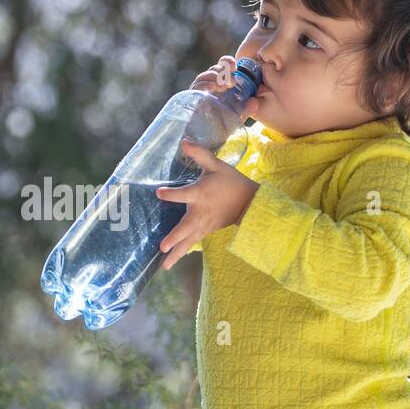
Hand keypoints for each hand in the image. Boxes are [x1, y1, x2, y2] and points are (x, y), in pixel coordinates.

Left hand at [155, 139, 258, 270]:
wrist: (250, 202)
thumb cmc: (230, 181)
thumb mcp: (217, 165)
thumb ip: (200, 154)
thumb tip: (184, 141)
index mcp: (201, 194)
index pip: (185, 194)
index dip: (172, 194)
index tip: (159, 193)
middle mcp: (201, 212)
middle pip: (186, 227)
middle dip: (175, 237)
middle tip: (163, 247)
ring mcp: (203, 225)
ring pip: (188, 240)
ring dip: (176, 253)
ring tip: (164, 266)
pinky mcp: (205, 231)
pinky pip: (191, 243)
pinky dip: (181, 253)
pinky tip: (170, 262)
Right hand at [190, 54, 259, 121]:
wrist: (207, 141)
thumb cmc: (222, 127)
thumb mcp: (237, 117)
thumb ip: (246, 109)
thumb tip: (255, 102)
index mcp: (221, 85)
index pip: (222, 67)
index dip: (227, 62)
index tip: (235, 66)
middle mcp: (209, 86)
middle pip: (213, 70)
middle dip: (221, 70)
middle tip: (231, 81)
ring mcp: (199, 93)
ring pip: (203, 77)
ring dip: (213, 77)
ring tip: (221, 85)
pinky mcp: (191, 100)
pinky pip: (194, 88)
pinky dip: (202, 86)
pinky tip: (210, 88)